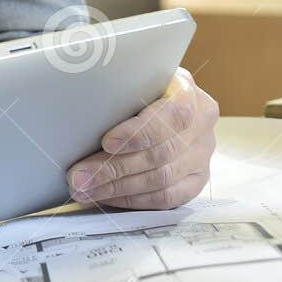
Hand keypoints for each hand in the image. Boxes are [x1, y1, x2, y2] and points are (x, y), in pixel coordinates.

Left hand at [67, 68, 218, 208]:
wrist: (159, 102)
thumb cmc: (135, 90)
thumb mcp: (130, 81)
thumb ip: (115, 92)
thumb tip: (79, 111)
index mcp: (187, 92)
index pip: (173, 115)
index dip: (140, 132)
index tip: (107, 142)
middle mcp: (201, 124)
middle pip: (161, 153)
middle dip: (114, 168)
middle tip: (79, 176)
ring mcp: (202, 154)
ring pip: (162, 179)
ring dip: (117, 188)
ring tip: (85, 189)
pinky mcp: (196, 179)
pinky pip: (167, 198)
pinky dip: (132, 200)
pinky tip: (106, 196)